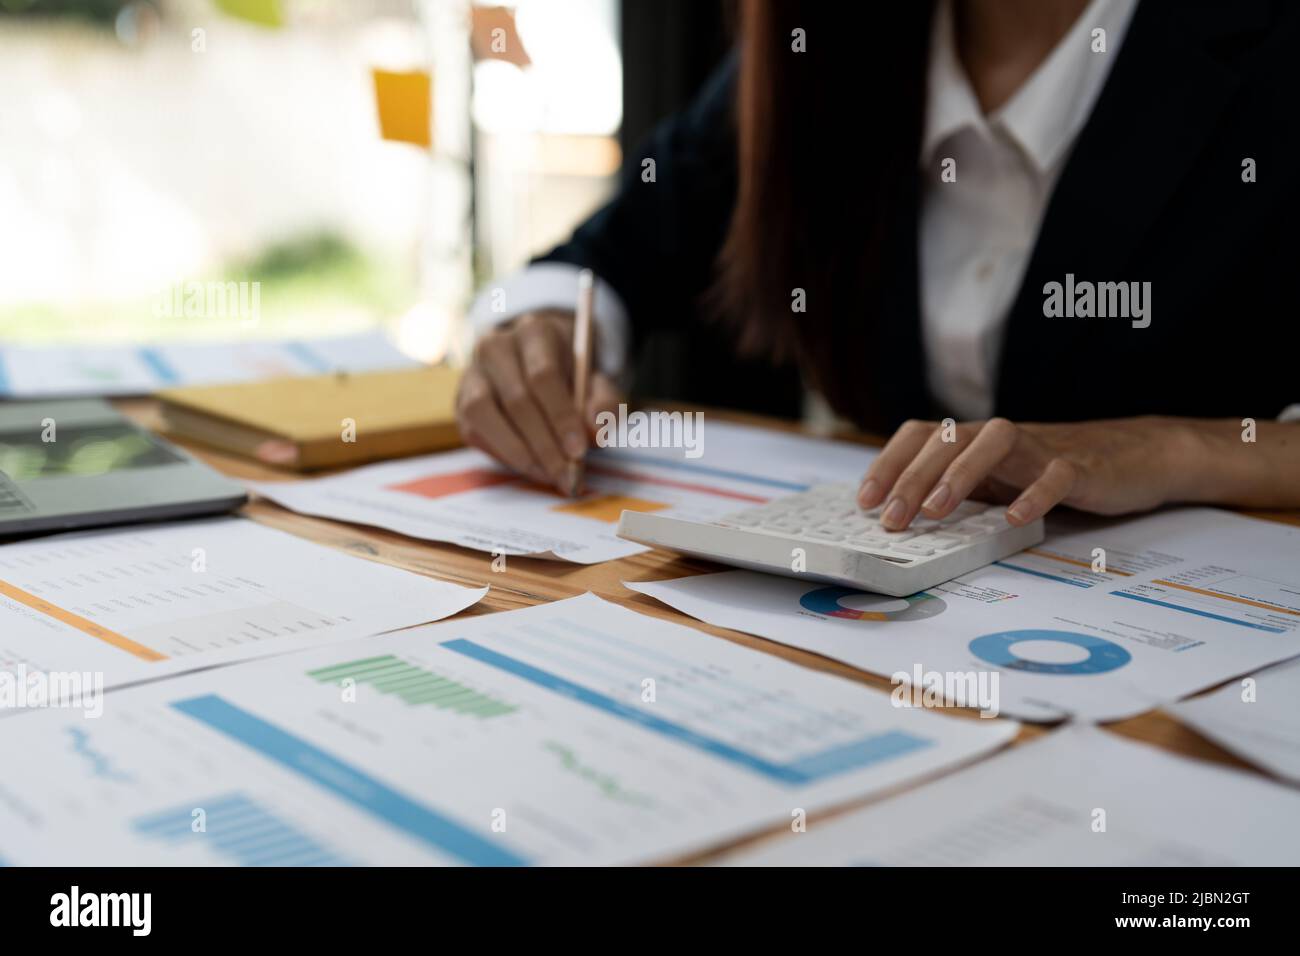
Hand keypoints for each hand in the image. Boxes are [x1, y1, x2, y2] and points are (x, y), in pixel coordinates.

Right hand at [456, 309, 621, 489]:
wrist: (537, 363)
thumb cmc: (571, 376)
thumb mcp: (597, 383)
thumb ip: (604, 404)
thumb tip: (596, 432)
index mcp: (535, 332)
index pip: (543, 375)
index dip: (560, 416)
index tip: (578, 451)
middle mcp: (495, 346)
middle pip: (516, 398)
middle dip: (544, 444)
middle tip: (566, 475)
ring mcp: (472, 373)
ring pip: (483, 413)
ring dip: (518, 452)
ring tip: (547, 475)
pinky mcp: (460, 402)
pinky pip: (474, 432)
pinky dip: (502, 455)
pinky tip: (529, 468)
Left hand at [857, 417, 1202, 529]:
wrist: (1134, 457)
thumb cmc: (1050, 471)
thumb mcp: (995, 481)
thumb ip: (956, 493)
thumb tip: (900, 519)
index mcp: (976, 440)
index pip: (921, 436)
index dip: (889, 464)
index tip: (864, 501)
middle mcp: (1001, 437)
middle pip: (948, 440)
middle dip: (911, 478)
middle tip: (891, 520)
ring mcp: (1041, 448)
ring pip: (996, 443)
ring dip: (961, 474)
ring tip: (937, 512)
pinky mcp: (1081, 467)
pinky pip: (1056, 475)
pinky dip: (1035, 494)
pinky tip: (1015, 518)